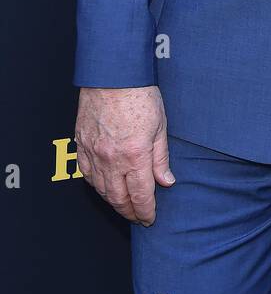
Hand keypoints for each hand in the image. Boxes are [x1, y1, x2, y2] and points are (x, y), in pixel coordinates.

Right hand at [74, 85, 173, 225]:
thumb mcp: (160, 126)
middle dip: (129, 212)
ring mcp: (93, 152)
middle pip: (118, 198)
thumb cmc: (140, 95)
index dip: (146, 211)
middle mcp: (111, 158)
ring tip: (124, 206)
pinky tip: (105, 187)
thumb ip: (161, 158)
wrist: (112, 75)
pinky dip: (96, 185)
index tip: (149, 219)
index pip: (140, 195)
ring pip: (101, 189)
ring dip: (113, 201)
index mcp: (135, 155)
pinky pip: (87, 173)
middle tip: (138, 218)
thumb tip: (166, 182)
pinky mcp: (81, 144)